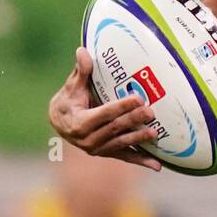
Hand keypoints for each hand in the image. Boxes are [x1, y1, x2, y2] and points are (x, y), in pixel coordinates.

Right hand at [48, 47, 161, 169]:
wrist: (59, 123)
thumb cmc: (68, 101)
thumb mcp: (71, 86)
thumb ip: (80, 71)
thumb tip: (83, 51)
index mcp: (80, 122)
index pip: (105, 113)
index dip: (121, 107)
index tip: (138, 99)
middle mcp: (88, 139)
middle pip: (115, 128)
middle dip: (134, 120)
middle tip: (151, 112)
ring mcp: (98, 149)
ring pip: (121, 143)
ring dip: (138, 139)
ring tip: (154, 133)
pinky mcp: (107, 153)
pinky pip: (125, 157)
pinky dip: (141, 161)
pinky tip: (157, 165)